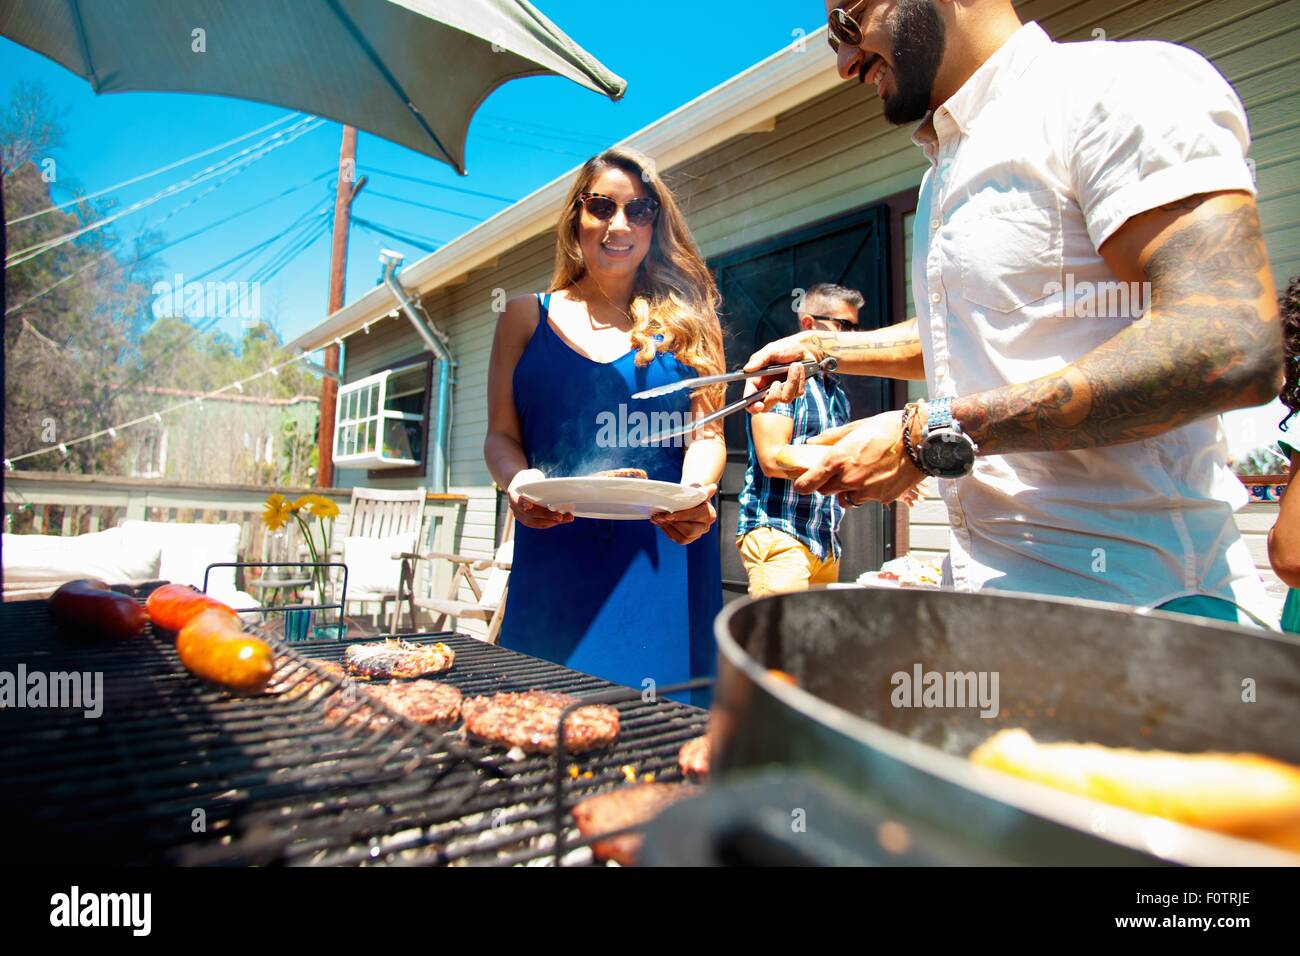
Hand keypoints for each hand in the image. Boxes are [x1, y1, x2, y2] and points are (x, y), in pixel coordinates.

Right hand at [507, 468, 573, 529]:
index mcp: (513, 493)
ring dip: (552, 521)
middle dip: (546, 515)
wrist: (520, 485)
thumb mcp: (531, 475)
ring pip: (536, 522)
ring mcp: (520, 516)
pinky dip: (551, 523)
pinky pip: (539, 525)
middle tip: (560, 516)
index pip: (516, 500)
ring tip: (567, 518)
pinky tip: (562, 520)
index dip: (522, 504)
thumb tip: (552, 486)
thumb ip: (537, 480)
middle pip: (530, 514)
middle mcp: (514, 507)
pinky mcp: (527, 521)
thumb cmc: (528, 478)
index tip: (529, 506)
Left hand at [651, 483, 716, 544]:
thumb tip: (713, 487)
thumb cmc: (694, 494)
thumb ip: (706, 490)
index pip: (694, 517)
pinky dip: (666, 531)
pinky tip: (659, 523)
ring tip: (657, 519)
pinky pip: (677, 539)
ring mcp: (697, 534)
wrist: (690, 499)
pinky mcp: (688, 539)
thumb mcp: (699, 490)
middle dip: (672, 524)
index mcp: (709, 514)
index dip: (680, 517)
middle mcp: (705, 527)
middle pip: (689, 531)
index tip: (667, 515)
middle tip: (658, 517)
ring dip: (667, 528)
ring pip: (682, 538)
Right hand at [742, 332, 822, 411]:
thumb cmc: (785, 348)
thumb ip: (759, 360)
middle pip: (766, 407)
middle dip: (773, 397)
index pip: (750, 399)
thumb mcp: (771, 351)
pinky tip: (799, 368)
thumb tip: (747, 369)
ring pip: (785, 399)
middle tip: (776, 383)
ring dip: (791, 382)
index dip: (752, 406)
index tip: (759, 405)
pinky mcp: (795, 391)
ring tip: (795, 366)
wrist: (804, 348)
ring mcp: (782, 391)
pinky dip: (799, 379)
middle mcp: (768, 389)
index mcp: (757, 381)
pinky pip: (797, 393)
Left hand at [793, 410, 924, 503]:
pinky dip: (868, 492)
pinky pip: (867, 499)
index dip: (802, 485)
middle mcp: (848, 479)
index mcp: (837, 460)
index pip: (807, 484)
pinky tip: (879, 475)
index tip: (803, 483)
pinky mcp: (881, 498)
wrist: (921, 439)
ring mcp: (865, 491)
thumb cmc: (888, 428)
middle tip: (837, 472)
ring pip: (846, 499)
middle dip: (827, 484)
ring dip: (847, 491)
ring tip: (860, 474)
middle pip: (825, 492)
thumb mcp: (856, 427)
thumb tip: (811, 442)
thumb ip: (830, 438)